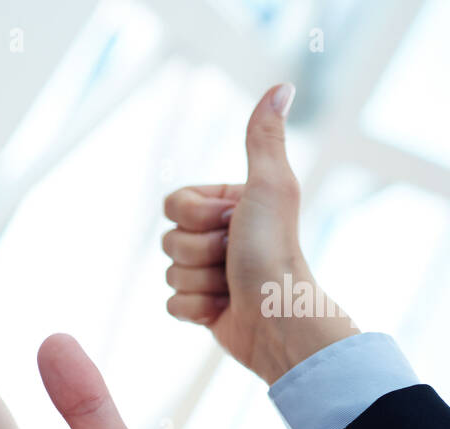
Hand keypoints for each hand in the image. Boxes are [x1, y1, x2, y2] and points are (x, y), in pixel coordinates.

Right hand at [162, 83, 355, 383]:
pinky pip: (172, 305)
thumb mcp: (269, 187)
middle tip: (233, 258)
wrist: (278, 319)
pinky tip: (223, 309)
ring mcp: (209, 273)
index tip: (232, 223)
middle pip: (167, 240)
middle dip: (198, 253)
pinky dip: (196, 310)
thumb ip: (263, 139)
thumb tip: (281, 87)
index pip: (173, 204)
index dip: (195, 217)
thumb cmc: (275, 251)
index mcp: (228, 206)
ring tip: (232, 286)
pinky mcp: (202, 308)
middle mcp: (218, 237)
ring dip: (200, 283)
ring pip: (168, 274)